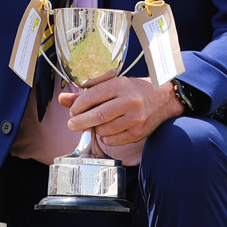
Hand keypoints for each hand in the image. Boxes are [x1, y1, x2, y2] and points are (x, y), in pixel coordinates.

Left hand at [60, 75, 183, 147]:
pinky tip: (108, 130)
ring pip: (103, 130)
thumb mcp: (111, 85)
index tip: (72, 110)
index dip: (76, 106)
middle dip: (78, 122)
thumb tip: (62, 98)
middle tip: (71, 124)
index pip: (90, 97)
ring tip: (96, 124)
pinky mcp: (139, 133)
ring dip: (94, 129)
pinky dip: (105, 138)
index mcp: (120, 86)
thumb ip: (86, 92)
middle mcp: (129, 102)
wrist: (164, 99)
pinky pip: (112, 141)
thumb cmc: (133, 90)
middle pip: (96, 116)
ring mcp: (136, 119)